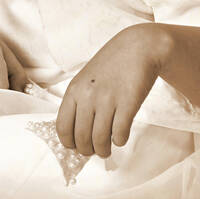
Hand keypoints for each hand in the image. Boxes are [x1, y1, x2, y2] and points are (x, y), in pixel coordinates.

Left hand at [57, 23, 166, 157]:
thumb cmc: (110, 66)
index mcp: (74, 90)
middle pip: (81, 138)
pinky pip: (120, 134)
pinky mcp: (128, 104)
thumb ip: (79, 102)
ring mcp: (107, 100)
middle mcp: (87, 96)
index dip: (69, 143)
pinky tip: (121, 135)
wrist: (137, 48)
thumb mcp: (86, 80)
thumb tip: (75, 133)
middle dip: (87, 150)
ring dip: (104, 150)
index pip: (62, 127)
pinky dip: (119, 140)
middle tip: (94, 150)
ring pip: (100, 140)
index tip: (76, 146)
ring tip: (107, 148)